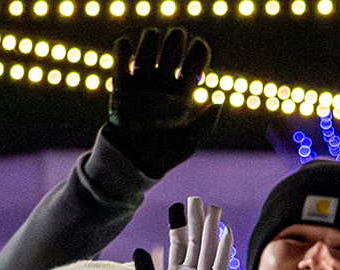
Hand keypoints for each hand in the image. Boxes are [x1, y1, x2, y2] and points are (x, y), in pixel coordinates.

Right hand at [104, 27, 218, 178]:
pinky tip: (126, 45)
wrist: (132, 163)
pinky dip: (122, 53)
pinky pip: (121, 65)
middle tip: (176, 37)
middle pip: (171, 53)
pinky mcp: (121, 89)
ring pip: (148, 52)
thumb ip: (204, 125)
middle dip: (174, 41)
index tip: (199, 45)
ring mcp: (142, 84)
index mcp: (183, 94)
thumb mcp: (187, 143)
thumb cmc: (163, 156)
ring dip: (151, 41)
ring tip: (153, 36)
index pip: (194, 66)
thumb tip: (218, 102)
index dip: (198, 53)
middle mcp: (163, 85)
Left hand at [132, 198, 232, 269]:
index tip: (177, 206)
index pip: (178, 246)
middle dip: (195, 222)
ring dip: (210, 230)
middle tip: (196, 199)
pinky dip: (222, 253)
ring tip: (213, 209)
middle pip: (194, 244)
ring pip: (207, 252)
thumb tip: (138, 250)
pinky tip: (224, 234)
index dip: (178, 225)